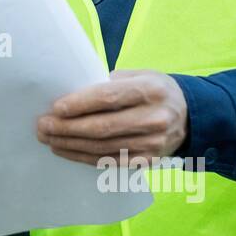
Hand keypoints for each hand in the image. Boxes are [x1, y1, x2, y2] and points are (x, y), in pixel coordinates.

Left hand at [36, 69, 188, 164]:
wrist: (192, 116)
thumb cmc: (155, 90)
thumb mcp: (139, 75)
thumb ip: (109, 83)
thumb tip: (72, 94)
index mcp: (150, 90)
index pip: (108, 98)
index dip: (80, 104)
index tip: (55, 108)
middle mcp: (154, 118)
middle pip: (102, 127)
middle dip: (67, 128)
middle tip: (42, 126)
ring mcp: (152, 143)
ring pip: (103, 148)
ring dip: (70, 144)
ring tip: (48, 139)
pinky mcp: (148, 160)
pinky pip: (109, 161)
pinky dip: (84, 157)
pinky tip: (66, 150)